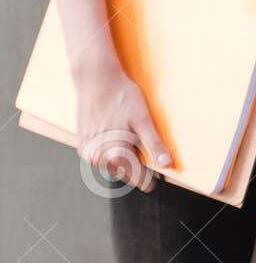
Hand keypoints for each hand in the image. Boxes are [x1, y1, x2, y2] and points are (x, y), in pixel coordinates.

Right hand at [74, 60, 171, 192]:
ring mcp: (87, 150)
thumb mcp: (143, 119)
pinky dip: (110, 153)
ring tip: (132, 149)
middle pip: (121, 172)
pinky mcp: (82, 143)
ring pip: (109, 165)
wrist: (96, 79)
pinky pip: (99, 156)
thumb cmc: (120, 96)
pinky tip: (117, 141)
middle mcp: (96, 156)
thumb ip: (154, 144)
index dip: (146, 180)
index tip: (154, 183)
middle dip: (134, 170)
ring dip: (121, 162)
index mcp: (113, 154)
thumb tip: (167, 165)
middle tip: (146, 165)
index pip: (134, 176)